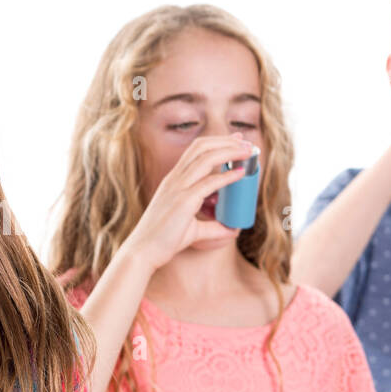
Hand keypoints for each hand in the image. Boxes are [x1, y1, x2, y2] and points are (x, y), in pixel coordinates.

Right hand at [123, 134, 254, 271]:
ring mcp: (178, 188)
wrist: (144, 251)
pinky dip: (227, 175)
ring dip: (229, 151)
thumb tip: (232, 230)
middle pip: (201, 146)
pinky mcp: (183, 201)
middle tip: (245, 142)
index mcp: (173, 180)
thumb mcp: (192, 230)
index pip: (195, 151)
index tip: (236, 140)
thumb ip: (212, 228)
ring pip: (205, 158)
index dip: (217, 141)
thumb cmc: (163, 241)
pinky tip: (240, 173)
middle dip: (226, 140)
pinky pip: (209, 183)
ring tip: (247, 151)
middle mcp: (175, 179)